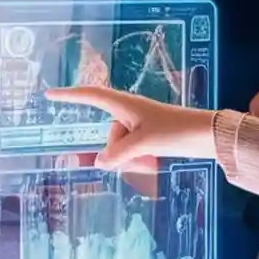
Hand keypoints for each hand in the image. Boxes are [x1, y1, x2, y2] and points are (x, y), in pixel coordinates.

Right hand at [44, 86, 215, 170]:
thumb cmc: (175, 131)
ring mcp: (139, 127)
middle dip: (118, 152)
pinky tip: (155, 164)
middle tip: (143, 156)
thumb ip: (118, 153)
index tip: (49, 94)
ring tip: (154, 161)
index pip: (90, 96)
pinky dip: (140, 161)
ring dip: (132, 160)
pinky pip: (133, 153)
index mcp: (124, 105)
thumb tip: (98, 162)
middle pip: (109, 135)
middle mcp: (129, 113)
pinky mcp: (150, 138)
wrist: (209, 136)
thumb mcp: (143, 143)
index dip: (69, 95)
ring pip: (121, 148)